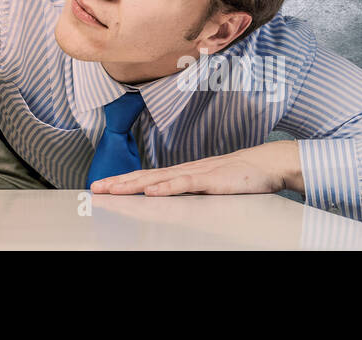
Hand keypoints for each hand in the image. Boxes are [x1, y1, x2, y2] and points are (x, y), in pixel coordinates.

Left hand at [89, 140, 303, 195]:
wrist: (266, 164)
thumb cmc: (240, 176)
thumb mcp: (209, 186)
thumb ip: (190, 191)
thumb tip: (169, 198)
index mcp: (182, 173)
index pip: (146, 177)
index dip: (123, 181)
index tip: (103, 187)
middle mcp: (184, 170)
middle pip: (144, 175)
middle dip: (118, 182)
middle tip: (95, 188)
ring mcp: (196, 173)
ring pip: (158, 179)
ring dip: (133, 184)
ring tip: (113, 190)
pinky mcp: (210, 179)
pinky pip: (184, 184)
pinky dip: (166, 187)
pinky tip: (151, 191)